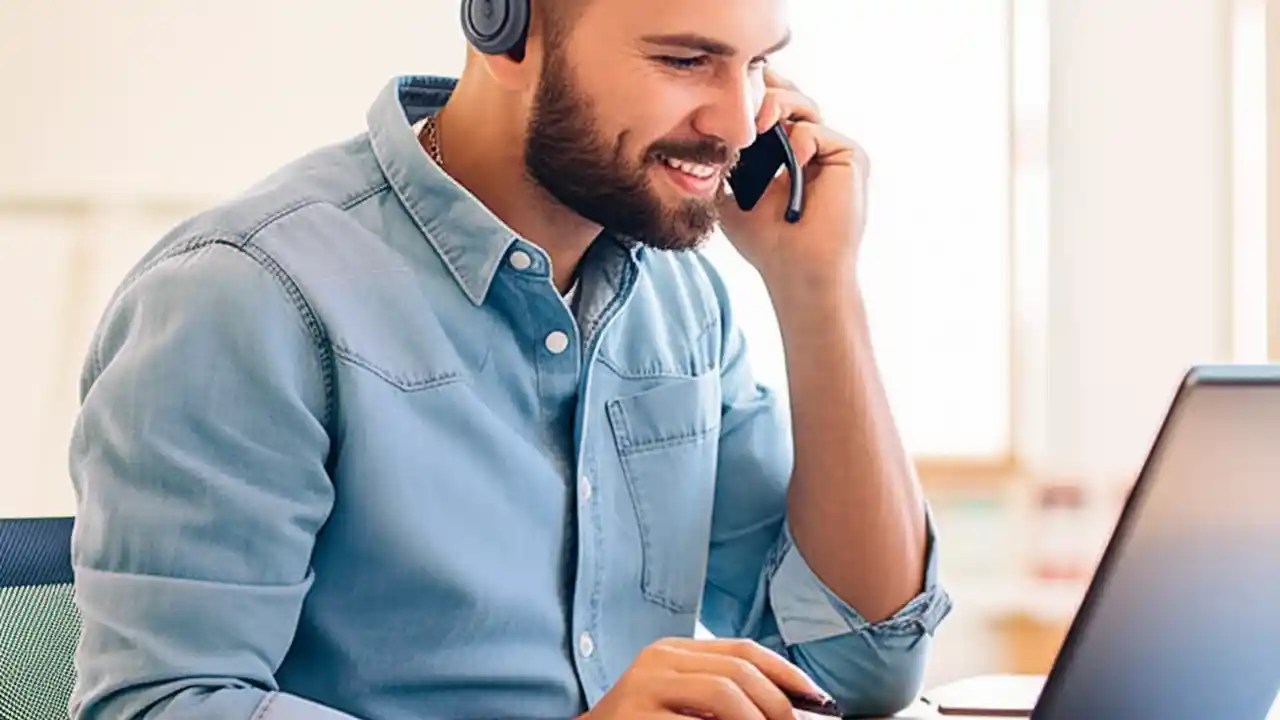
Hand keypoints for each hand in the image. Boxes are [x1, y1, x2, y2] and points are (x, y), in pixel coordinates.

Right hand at [578, 637, 830, 719]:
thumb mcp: (684, 703)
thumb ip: (725, 695)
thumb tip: (796, 708)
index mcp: (674, 650)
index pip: (743, 649)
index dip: (788, 673)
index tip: (820, 700)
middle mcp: (657, 659)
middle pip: (739, 670)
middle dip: (779, 704)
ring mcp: (643, 687)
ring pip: (724, 693)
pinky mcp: (633, 717)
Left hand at [718, 70, 869, 287]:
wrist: (795, 270)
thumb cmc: (766, 241)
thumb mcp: (731, 194)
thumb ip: (723, 163)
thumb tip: (699, 134)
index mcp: (786, 151)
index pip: (772, 107)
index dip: (753, 94)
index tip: (726, 89)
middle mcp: (812, 147)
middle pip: (790, 96)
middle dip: (765, 90)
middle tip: (742, 100)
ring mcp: (832, 152)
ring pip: (805, 106)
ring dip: (778, 106)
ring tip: (759, 123)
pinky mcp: (850, 158)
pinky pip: (819, 131)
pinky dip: (801, 140)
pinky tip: (792, 161)